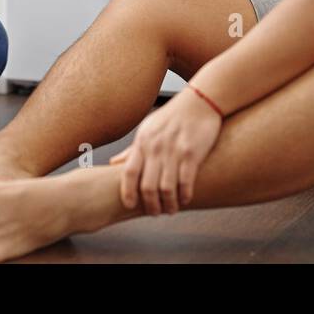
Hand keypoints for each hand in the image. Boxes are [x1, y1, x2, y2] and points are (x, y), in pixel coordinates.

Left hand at [110, 87, 222, 214]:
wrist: (199, 101)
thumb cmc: (172, 116)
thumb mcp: (147, 130)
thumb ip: (132, 150)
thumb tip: (113, 163)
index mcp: (142, 142)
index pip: (129, 173)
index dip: (127, 192)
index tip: (129, 205)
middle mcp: (156, 147)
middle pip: (147, 186)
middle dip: (150, 205)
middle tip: (155, 213)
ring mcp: (174, 150)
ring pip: (166, 188)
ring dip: (168, 204)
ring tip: (171, 209)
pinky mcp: (192, 153)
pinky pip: (186, 181)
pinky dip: (185, 194)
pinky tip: (185, 198)